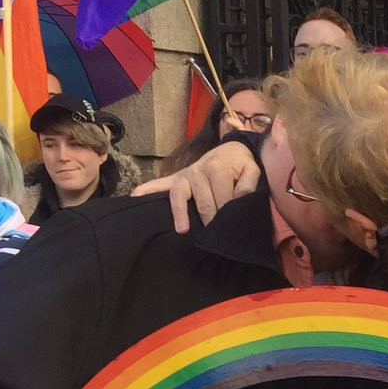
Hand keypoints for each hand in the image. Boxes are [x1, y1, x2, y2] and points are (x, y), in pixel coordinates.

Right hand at [132, 141, 259, 232]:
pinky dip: (145, 190)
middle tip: (216, 238)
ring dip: (180, 213)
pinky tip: (134, 198)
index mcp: (217, 169)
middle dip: (210, 221)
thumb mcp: (252, 170)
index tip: (233, 228)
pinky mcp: (175, 179)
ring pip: (179, 196)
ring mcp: (184, 176)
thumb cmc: (241, 165)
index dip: (229, 214)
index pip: (222, 198)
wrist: (230, 150)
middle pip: (203, 202)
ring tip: (182, 230)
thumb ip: (249, 184)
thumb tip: (239, 199)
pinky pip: (158, 185)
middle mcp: (197, 171)